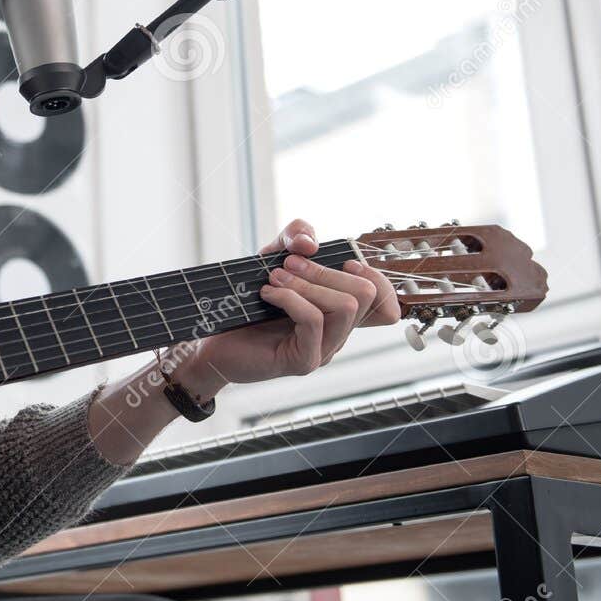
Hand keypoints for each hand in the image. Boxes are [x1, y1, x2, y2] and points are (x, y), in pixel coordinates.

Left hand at [179, 219, 399, 391]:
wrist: (214, 339)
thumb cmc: (246, 301)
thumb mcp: (272, 258)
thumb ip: (294, 239)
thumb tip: (310, 242)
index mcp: (338, 313)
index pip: (386, 303)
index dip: (375, 276)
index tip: (341, 261)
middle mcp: (338, 333)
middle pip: (366, 295)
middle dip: (326, 270)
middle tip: (288, 264)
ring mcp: (324, 350)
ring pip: (345, 307)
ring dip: (308, 283)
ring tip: (274, 277)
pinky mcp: (303, 361)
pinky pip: (313, 320)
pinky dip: (290, 297)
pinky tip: (267, 294)